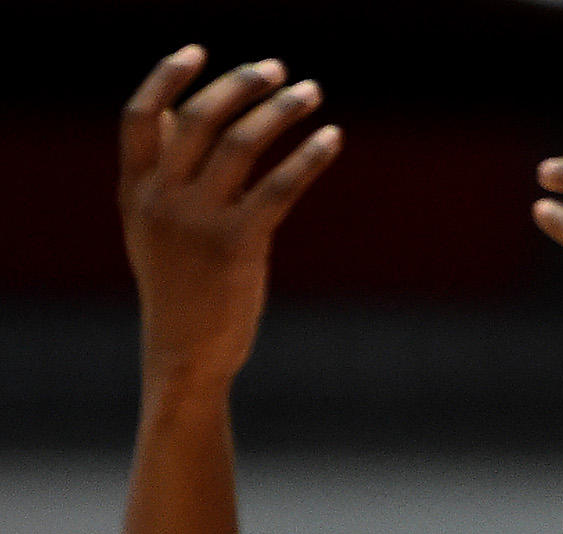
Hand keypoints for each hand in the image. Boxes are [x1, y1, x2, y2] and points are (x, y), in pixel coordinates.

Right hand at [119, 46, 341, 387]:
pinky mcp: (239, 246)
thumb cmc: (178, 291)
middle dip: (241, 85)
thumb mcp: (153, 231)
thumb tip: (176, 114)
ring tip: (311, 93)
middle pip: (200, 118)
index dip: (166, 77)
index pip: (140, 117)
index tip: (199, 51)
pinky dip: (309, 156)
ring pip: (242, 143)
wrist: (186, 358)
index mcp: (136, 192)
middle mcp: (163, 200)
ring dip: (282, 110)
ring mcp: (199, 223)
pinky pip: (280, 186)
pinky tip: (332, 139)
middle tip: (278, 70)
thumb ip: (162, 175)